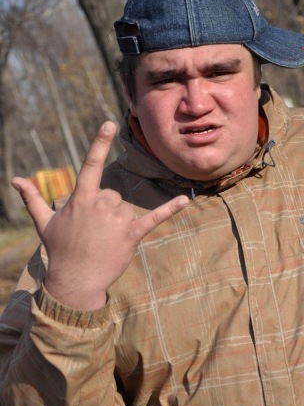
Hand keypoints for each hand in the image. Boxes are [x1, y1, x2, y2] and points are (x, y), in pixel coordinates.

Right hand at [12, 121, 188, 309]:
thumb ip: (32, 199)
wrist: (75, 281)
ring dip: (119, 222)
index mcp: (81, 199)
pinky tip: (185, 200)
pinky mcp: (131, 236)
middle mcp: (100, 206)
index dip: (99, 143)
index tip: (109, 124)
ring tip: (105, 240)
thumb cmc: (59, 251)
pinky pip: (154, 219)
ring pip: (126, 209)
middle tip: (94, 232)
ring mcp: (117, 221)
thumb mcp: (43, 223)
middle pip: (112, 194)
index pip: (90, 165)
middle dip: (106, 210)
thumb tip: (15, 180)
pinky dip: (170, 209)